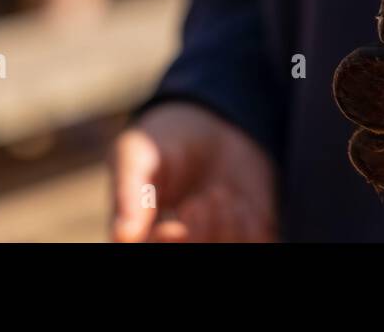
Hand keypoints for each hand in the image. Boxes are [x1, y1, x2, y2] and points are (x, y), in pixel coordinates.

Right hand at [109, 102, 276, 242]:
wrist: (211, 125)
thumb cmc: (164, 141)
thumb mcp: (136, 154)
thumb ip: (129, 192)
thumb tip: (123, 235)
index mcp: (141, 237)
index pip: (148, 256)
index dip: (166, 248)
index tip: (171, 229)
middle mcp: (180, 246)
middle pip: (195, 259)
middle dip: (199, 237)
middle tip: (198, 202)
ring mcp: (215, 243)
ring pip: (228, 255)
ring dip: (227, 228)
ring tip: (218, 194)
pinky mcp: (250, 237)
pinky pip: (260, 246)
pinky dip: (252, 227)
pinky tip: (240, 204)